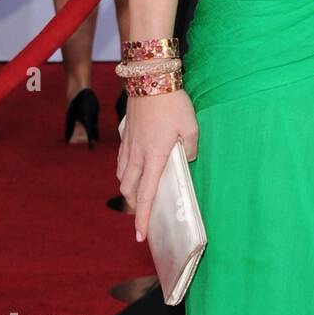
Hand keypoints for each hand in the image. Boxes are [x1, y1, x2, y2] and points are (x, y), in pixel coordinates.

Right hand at [118, 90, 198, 242]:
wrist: (150, 79)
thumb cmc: (173, 103)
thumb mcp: (191, 125)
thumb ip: (191, 146)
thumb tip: (187, 158)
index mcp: (154, 157)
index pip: (146, 195)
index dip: (143, 217)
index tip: (140, 236)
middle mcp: (137, 155)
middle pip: (129, 190)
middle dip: (134, 206)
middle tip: (143, 214)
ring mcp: (128, 145)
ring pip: (123, 176)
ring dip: (129, 189)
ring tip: (139, 194)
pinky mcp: (125, 135)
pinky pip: (122, 161)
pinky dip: (125, 172)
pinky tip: (134, 168)